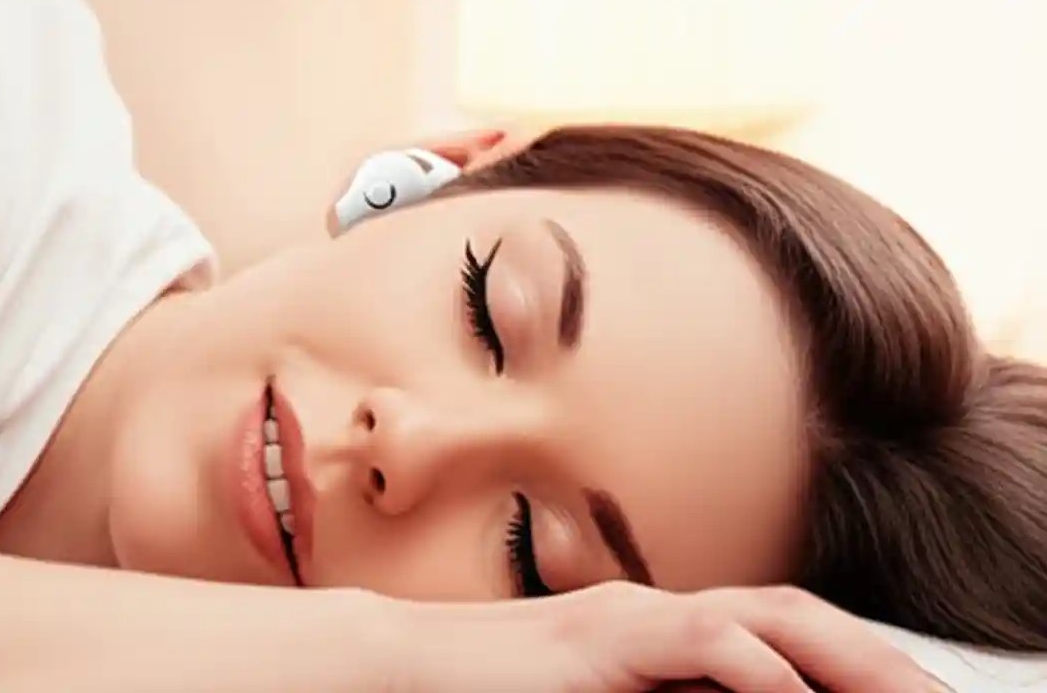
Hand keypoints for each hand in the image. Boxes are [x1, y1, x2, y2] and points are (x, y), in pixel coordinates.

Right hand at [381, 582, 945, 691]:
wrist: (403, 664)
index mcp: (662, 632)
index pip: (780, 634)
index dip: (853, 662)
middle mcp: (659, 612)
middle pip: (798, 618)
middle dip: (879, 661)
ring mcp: (632, 617)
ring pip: (771, 617)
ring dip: (850, 658)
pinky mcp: (602, 636)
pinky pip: (702, 640)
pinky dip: (762, 670)